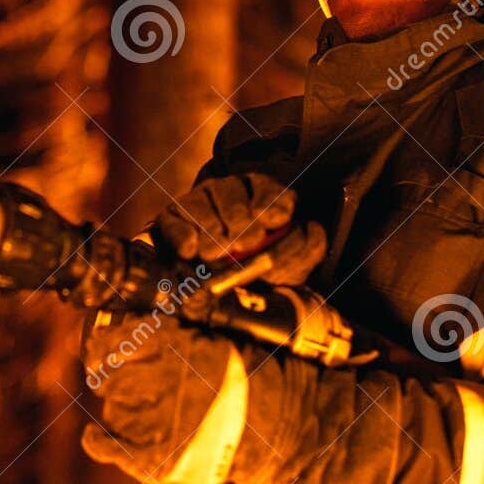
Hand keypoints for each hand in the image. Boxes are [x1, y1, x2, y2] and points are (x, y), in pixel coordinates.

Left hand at [80, 312, 260, 483]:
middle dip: (110, 378)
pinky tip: (94, 436)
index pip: (115, 342)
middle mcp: (164, 381)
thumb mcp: (210, 340)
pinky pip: (110, 447)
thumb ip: (168, 334)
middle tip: (118, 380)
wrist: (277, 426)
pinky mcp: (157, 459)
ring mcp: (159, 423)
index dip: (101, 346)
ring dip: (120, 408)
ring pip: (114, 411)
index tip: (99, 350)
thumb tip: (122, 332)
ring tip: (143, 410)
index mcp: (177, 347)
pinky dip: (98, 441)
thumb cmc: (243, 380)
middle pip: (110, 378)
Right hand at [158, 173, 319, 272]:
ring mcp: (196, 203)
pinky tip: (191, 251)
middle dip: (238, 217)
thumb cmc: (261, 274)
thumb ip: (307, 248)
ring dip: (210, 227)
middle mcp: (227, 193)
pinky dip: (181, 235)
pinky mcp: (171, 220)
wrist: (218, 294)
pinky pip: (173, 222)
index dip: (269, 202)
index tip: (274, 221)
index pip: (265, 188)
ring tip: (217, 253)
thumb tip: (313, 229)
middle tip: (244, 242)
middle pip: (230, 191)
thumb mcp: (291, 264)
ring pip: (201, 202)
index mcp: (259, 196)